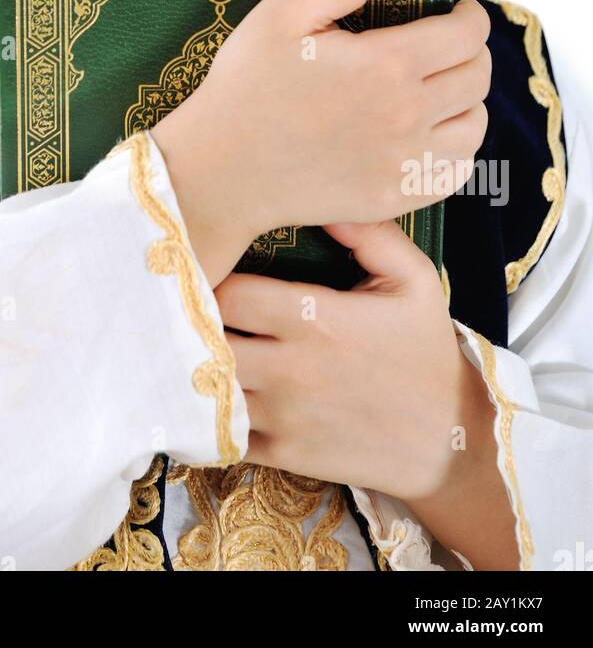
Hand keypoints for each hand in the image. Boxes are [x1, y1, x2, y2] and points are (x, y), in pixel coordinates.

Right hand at [151, 0, 491, 286]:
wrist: (221, 170)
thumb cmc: (247, 85)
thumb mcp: (285, 10)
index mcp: (388, 65)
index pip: (468, 35)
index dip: (470, 16)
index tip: (457, 12)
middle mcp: (407, 117)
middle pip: (476, 78)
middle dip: (470, 53)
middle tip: (446, 45)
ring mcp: (404, 164)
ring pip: (474, 127)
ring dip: (466, 101)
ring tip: (439, 88)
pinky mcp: (394, 198)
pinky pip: (453, 173)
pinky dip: (454, 150)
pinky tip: (428, 135)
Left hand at [216, 218, 485, 503]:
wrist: (453, 441)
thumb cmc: (427, 352)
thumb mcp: (414, 279)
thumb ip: (368, 232)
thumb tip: (325, 191)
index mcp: (314, 318)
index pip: (227, 292)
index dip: (213, 278)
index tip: (214, 270)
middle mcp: (290, 369)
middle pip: (205, 341)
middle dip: (196, 323)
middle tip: (194, 309)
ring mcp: (282, 417)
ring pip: (208, 388)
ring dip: (201, 368)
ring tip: (200, 347)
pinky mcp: (282, 455)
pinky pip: (221, 435)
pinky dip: (212, 415)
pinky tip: (219, 393)